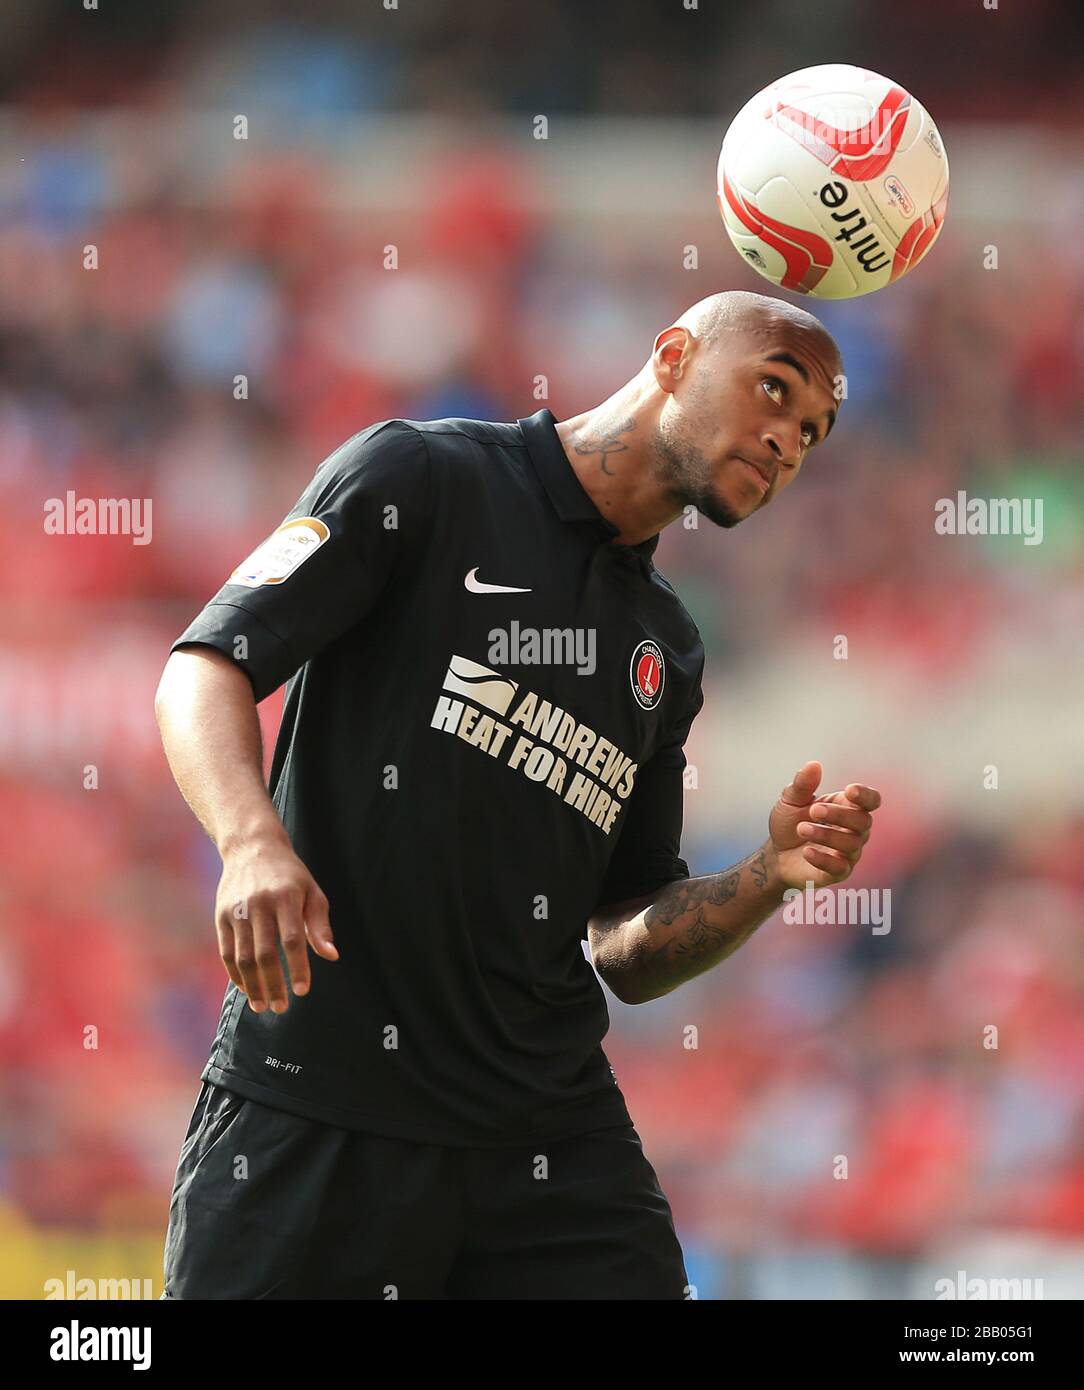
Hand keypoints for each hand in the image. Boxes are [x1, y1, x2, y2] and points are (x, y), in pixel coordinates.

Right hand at [214, 830, 338, 1012]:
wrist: (252, 847)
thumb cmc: (290, 875)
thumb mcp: (312, 892)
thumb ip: (320, 925)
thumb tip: (331, 956)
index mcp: (286, 897)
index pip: (292, 940)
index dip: (298, 967)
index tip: (302, 991)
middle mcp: (259, 904)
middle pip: (265, 953)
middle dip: (274, 984)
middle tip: (282, 1007)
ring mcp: (237, 910)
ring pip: (243, 957)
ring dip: (253, 985)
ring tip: (263, 1005)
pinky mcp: (221, 915)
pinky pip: (226, 951)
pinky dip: (235, 973)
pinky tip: (246, 988)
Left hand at [767, 761, 881, 889]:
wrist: (776, 853)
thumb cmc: (789, 823)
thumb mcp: (791, 800)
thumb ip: (803, 784)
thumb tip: (814, 765)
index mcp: (847, 807)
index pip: (871, 800)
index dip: (866, 795)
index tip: (849, 790)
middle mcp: (854, 830)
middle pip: (863, 821)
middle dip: (839, 814)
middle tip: (813, 811)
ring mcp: (848, 853)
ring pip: (851, 844)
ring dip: (826, 835)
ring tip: (801, 828)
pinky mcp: (838, 872)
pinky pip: (839, 868)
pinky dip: (824, 859)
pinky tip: (807, 851)